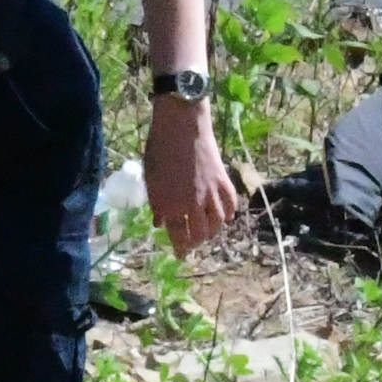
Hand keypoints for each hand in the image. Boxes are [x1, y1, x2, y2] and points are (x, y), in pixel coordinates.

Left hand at [144, 101, 242, 254]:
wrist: (181, 126)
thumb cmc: (159, 150)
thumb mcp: (150, 179)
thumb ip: (156, 204)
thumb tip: (160, 223)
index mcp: (171, 204)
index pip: (177, 234)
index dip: (179, 247)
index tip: (179, 255)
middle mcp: (193, 204)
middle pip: (199, 233)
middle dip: (196, 243)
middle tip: (192, 245)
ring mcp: (211, 193)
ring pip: (218, 222)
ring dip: (213, 231)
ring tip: (208, 232)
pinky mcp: (224, 181)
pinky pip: (231, 204)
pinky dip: (229, 213)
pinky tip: (226, 216)